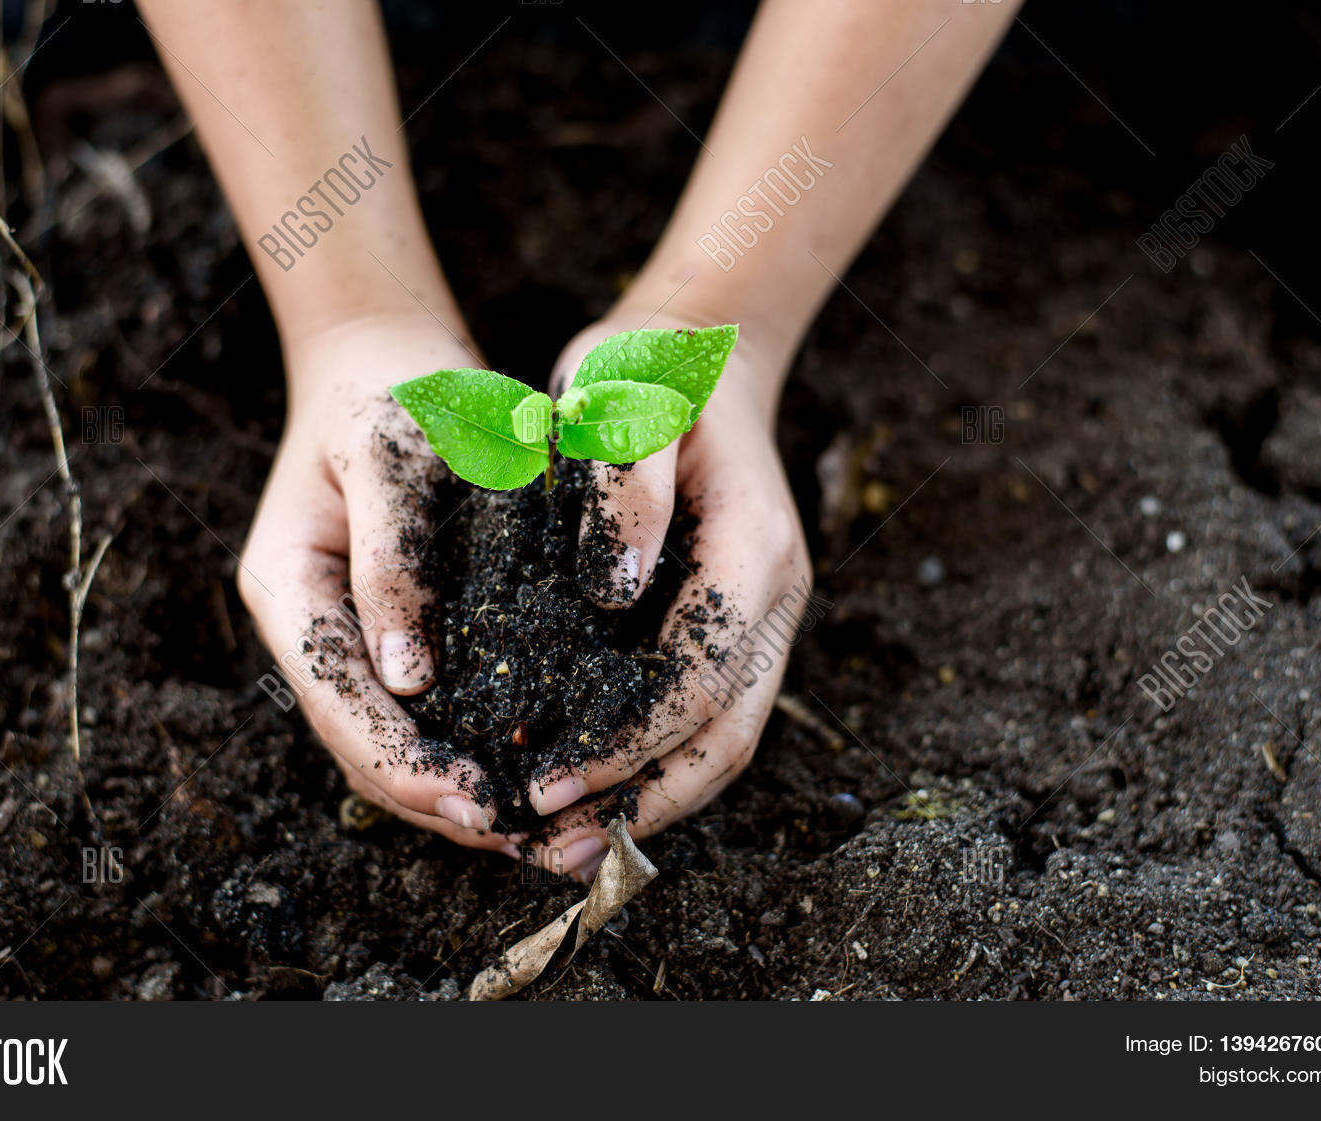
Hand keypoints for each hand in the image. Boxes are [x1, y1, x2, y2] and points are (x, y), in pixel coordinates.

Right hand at [237, 315, 516, 857]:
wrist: (384, 357)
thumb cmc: (391, 390)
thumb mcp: (389, 452)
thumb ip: (390, 559)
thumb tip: (407, 679)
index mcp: (288, 590)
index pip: (341, 707)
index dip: (407, 767)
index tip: (479, 805)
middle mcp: (309, 629)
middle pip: (365, 749)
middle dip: (443, 804)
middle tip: (533, 843)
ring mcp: (347, 637)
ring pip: (396, 744)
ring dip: (460, 796)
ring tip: (545, 835)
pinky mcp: (393, 634)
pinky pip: (429, 712)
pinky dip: (475, 750)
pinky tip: (535, 771)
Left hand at [525, 309, 811, 879]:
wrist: (692, 357)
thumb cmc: (647, 372)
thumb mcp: (624, 394)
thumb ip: (623, 482)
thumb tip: (612, 591)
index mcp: (753, 550)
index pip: (701, 676)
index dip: (629, 741)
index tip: (550, 782)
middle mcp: (770, 598)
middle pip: (724, 734)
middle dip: (641, 801)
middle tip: (550, 850)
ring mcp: (757, 619)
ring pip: (721, 742)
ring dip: (649, 804)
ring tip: (562, 851)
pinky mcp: (725, 628)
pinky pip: (701, 720)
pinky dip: (649, 769)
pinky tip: (589, 796)